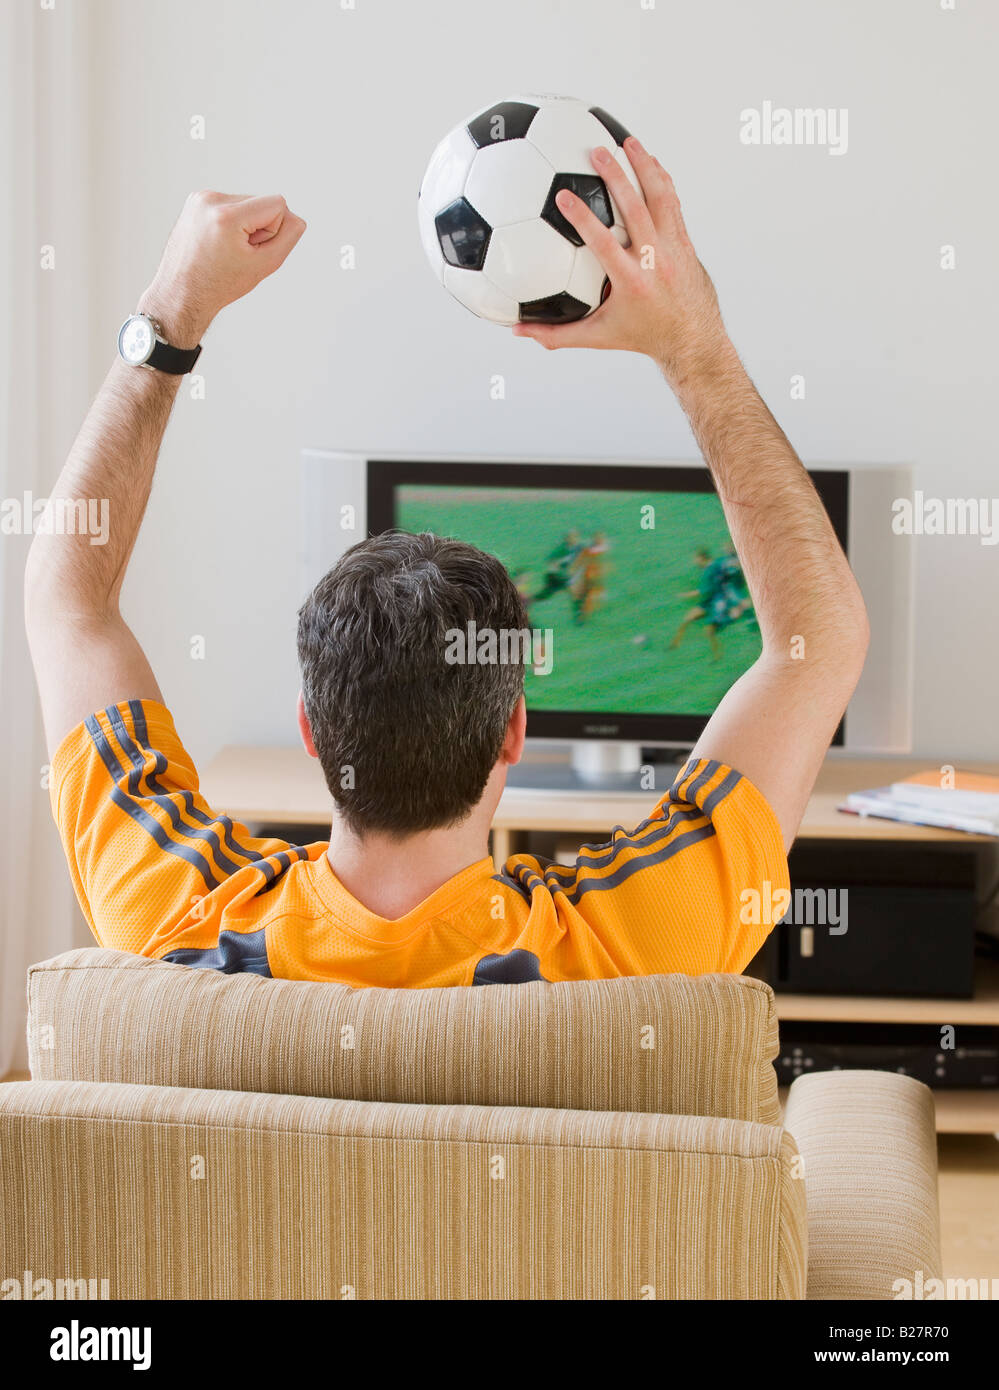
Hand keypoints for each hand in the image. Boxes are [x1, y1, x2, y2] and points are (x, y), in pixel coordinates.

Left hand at [138, 191, 306, 345]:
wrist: (181, 293)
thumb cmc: (218, 285)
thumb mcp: (264, 265)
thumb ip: (288, 238)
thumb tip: (296, 219)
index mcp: (226, 216)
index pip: (278, 203)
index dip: (274, 231)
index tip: (254, 250)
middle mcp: (210, 200)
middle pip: (261, 202)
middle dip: (258, 228)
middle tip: (238, 253)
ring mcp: (200, 198)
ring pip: (246, 204)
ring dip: (244, 226)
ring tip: (226, 249)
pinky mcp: (196, 201)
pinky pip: (229, 205)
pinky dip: (231, 223)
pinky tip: (218, 242)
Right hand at [513, 137, 729, 382]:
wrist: (691, 338)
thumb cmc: (640, 336)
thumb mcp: (597, 336)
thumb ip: (556, 334)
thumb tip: (518, 330)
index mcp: (630, 281)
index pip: (603, 242)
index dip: (583, 218)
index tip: (563, 195)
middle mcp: (654, 259)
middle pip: (635, 208)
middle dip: (616, 176)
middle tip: (596, 151)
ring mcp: (673, 247)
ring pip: (660, 198)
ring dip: (644, 166)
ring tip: (627, 142)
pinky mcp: (684, 240)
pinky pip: (672, 202)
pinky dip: (660, 178)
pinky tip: (648, 160)